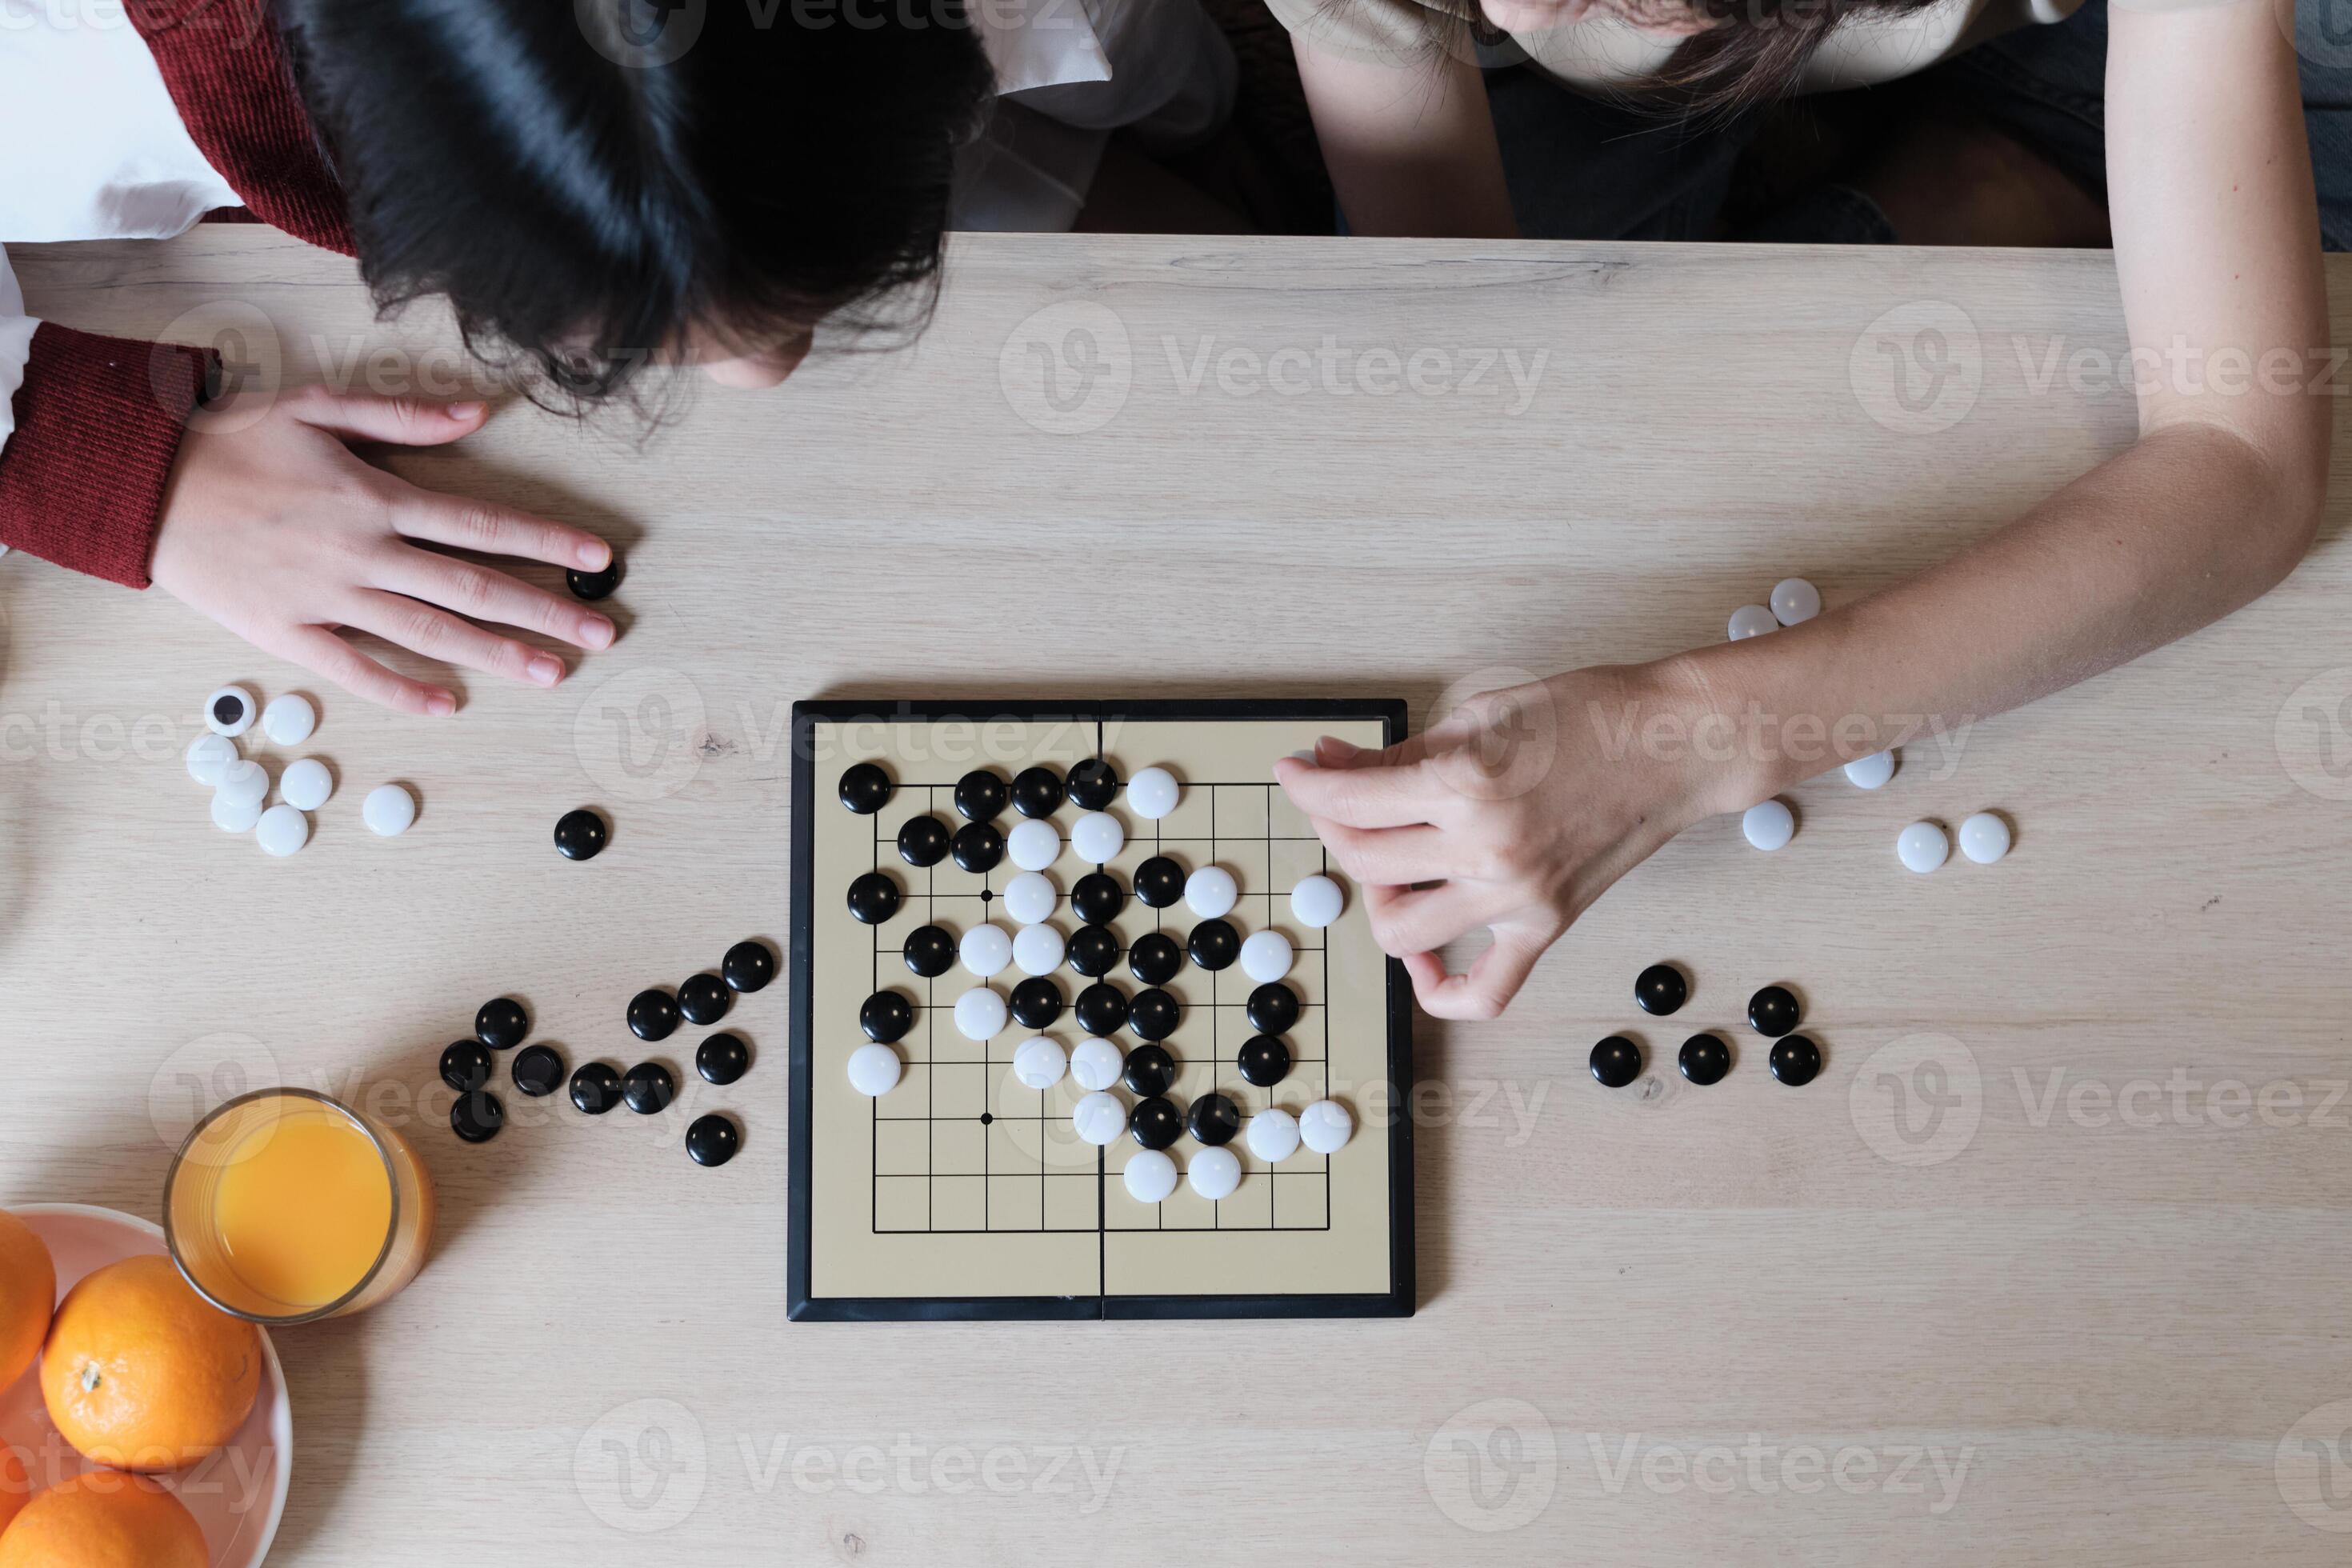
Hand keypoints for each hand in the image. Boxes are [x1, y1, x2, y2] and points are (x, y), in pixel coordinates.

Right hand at [150, 386, 615, 714]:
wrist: (138, 484)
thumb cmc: (228, 438)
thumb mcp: (315, 405)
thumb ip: (401, 415)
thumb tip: (479, 415)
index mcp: (374, 496)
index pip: (483, 524)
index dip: (547, 541)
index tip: (600, 560)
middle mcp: (362, 552)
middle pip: (472, 587)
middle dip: (543, 611)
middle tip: (601, 635)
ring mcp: (326, 597)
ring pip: (429, 633)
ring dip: (495, 654)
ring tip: (552, 674)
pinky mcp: (287, 633)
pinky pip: (355, 669)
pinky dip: (403, 689)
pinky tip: (449, 704)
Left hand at [1274, 665, 1729, 1019]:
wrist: (1675, 745)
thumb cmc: (1591, 716)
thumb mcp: (1481, 714)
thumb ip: (1400, 754)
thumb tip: (1334, 766)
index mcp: (1466, 786)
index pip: (1351, 802)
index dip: (1307, 785)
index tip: (1296, 773)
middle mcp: (1488, 851)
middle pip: (1364, 864)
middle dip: (1336, 826)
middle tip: (1345, 800)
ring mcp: (1517, 898)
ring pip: (1401, 933)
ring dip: (1378, 898)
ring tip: (1391, 861)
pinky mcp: (1546, 926)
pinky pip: (1483, 993)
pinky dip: (1440, 989)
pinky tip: (1423, 957)